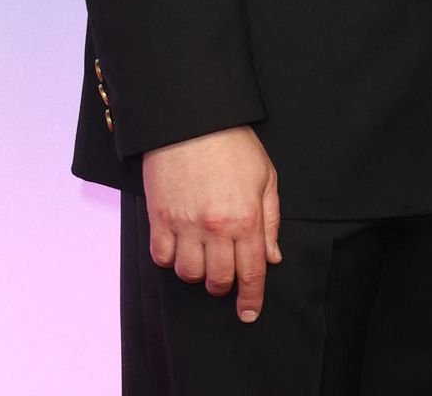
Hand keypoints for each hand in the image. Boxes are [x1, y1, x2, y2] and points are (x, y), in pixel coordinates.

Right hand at [142, 126, 281, 321]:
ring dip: (197, 271)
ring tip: (202, 254)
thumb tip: (272, 257)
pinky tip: (179, 245)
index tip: (248, 313)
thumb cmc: (233, 143)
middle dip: (224, 283)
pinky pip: (162, 258)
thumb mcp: (265, 176)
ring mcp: (185, 224)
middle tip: (225, 271)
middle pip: (218, 279)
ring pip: (189, 274)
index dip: (250, 298)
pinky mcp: (160, 218)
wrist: (193, 118)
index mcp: (246, 218)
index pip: (251, 273)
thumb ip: (271, 219)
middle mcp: (215, 227)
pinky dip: (171, 259)